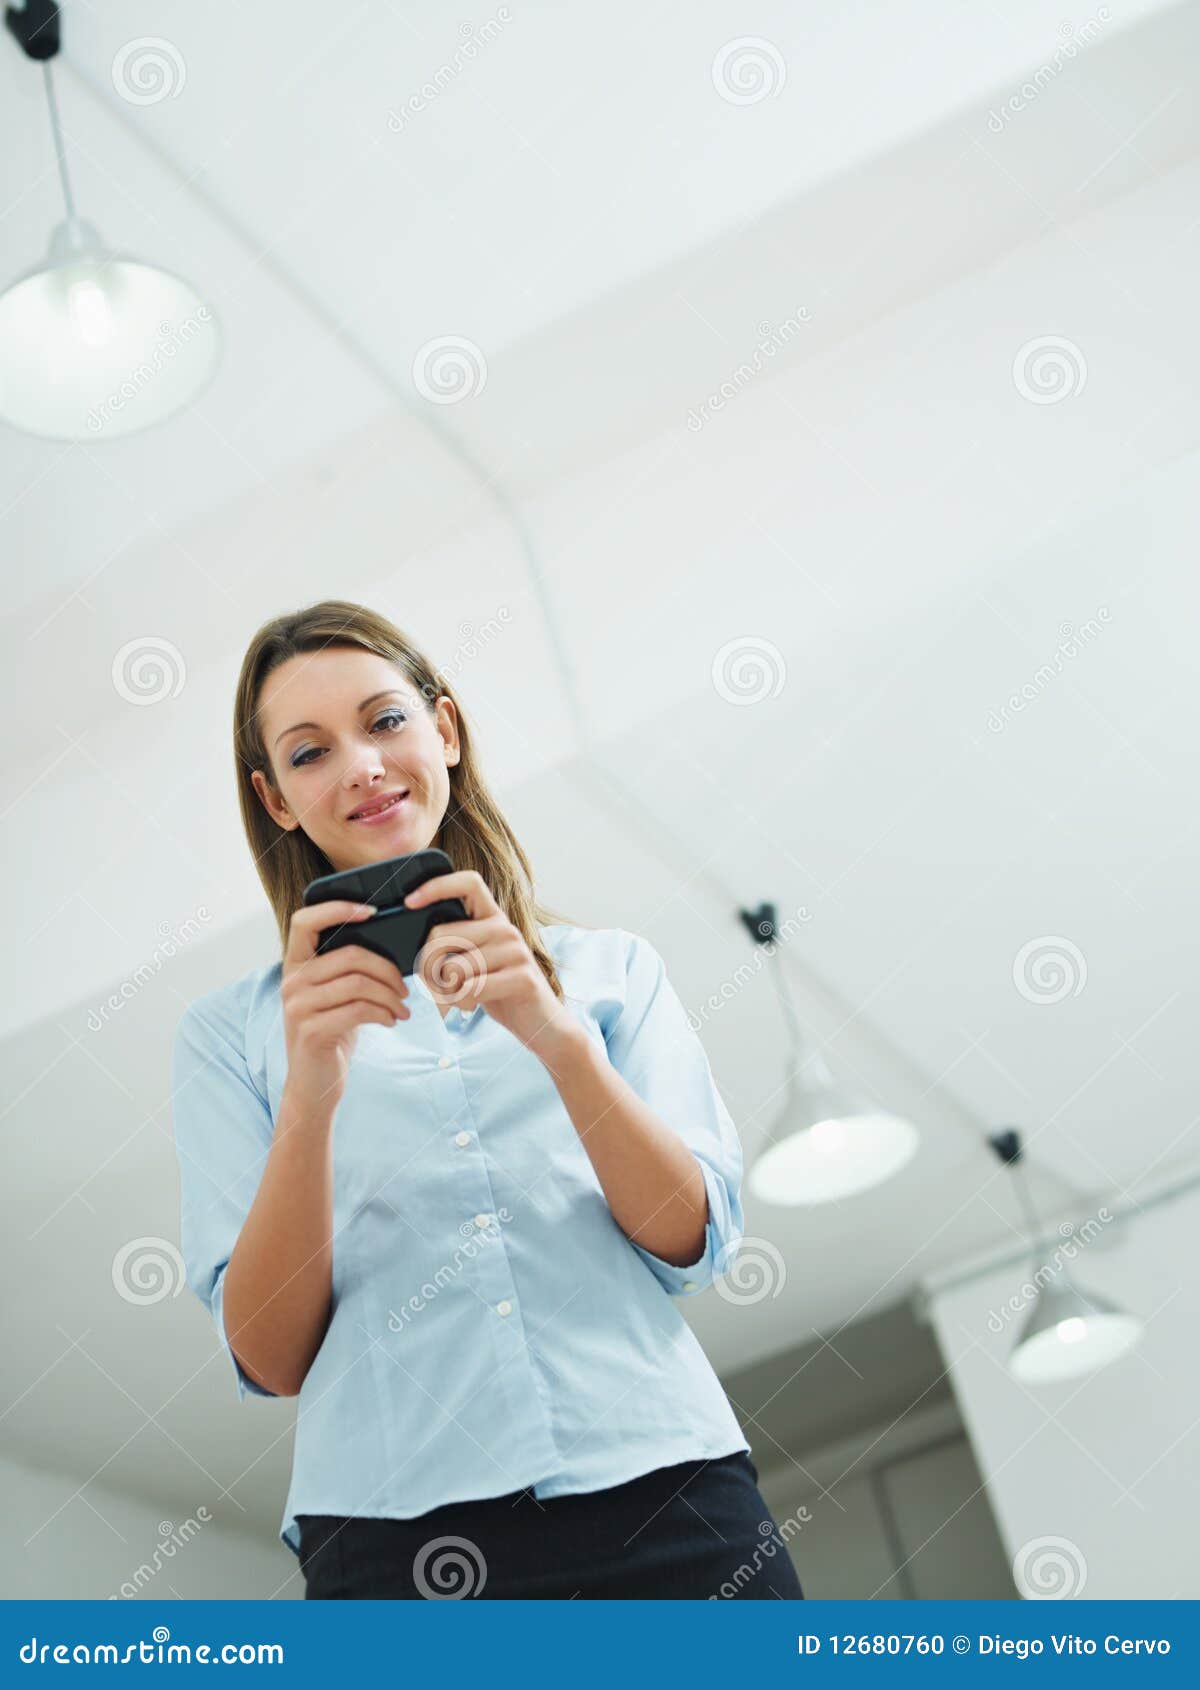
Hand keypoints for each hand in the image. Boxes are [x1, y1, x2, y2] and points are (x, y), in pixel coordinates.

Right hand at [280, 899, 409, 1112]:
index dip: (337, 909)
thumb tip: (391, 944)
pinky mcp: (311, 1030)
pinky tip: (392, 1020)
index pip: (304, 921)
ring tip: (402, 1009)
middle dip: (387, 969)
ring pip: (359, 983)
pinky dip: (384, 1013)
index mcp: (295, 965)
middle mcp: (291, 982)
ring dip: (390, 996)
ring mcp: (298, 1006)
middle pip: (350, 955)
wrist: (313, 1085)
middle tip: (404, 988)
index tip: (373, 911)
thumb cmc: (332, 1033)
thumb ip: (347, 969)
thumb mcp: (335, 996)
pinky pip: (359, 1009)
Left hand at [405, 869, 576, 1061]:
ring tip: (460, 997)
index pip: (468, 882)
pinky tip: (473, 1005)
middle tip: (436, 984)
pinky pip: (470, 988)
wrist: (541, 1024)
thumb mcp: (475, 961)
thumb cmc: (499, 991)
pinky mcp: (522, 977)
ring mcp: (516, 951)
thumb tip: (421, 943)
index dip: (436, 886)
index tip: (410, 902)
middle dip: (427, 966)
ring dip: (446, 991)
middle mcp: (505, 929)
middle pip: (440, 934)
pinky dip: (462, 1003)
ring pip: (452, 967)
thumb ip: (455, 945)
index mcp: (493, 918)